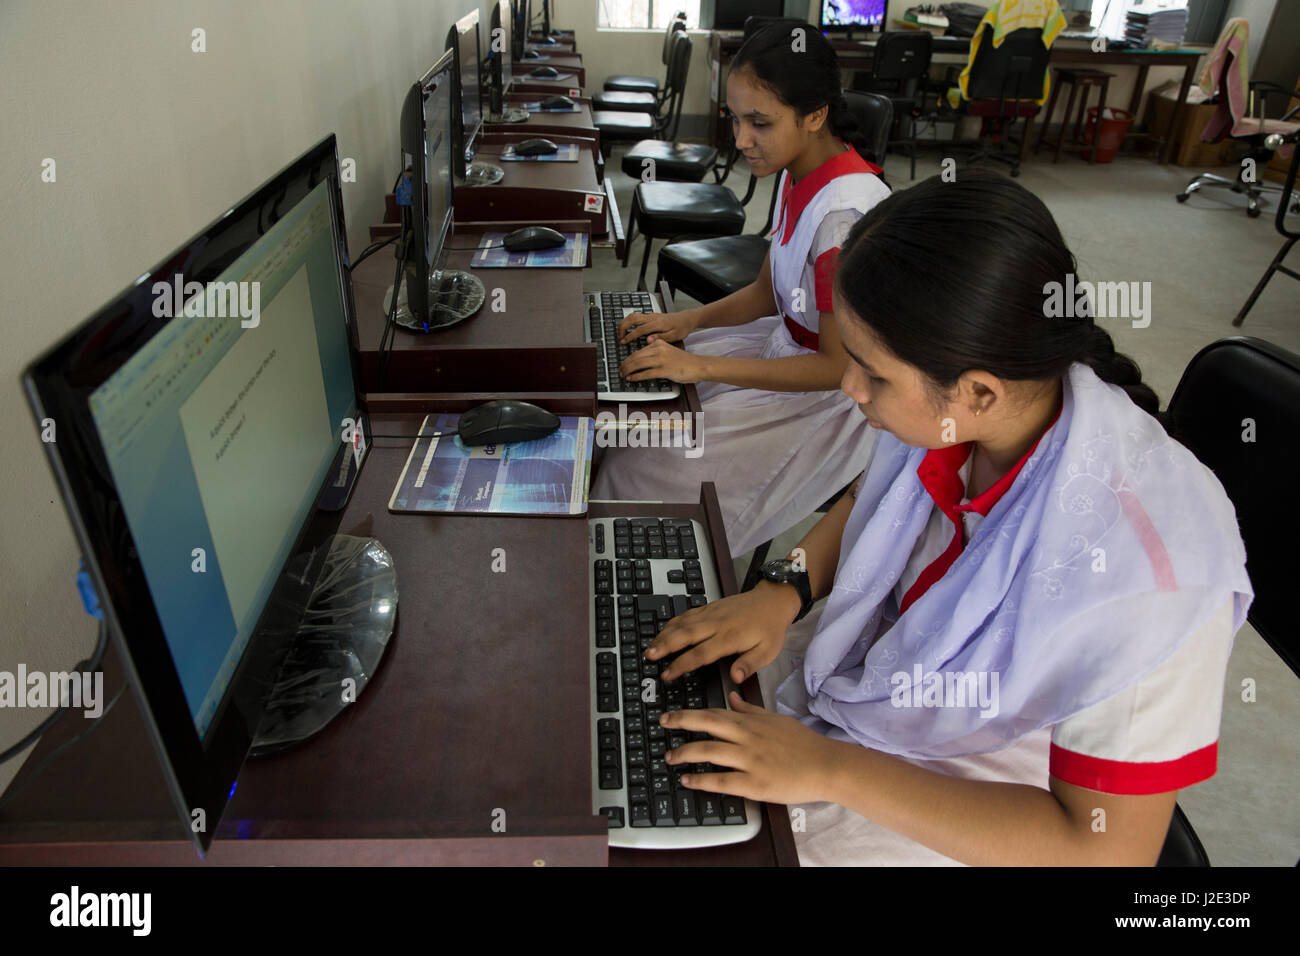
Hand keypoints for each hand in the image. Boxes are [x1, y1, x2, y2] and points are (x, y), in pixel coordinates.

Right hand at [618, 307, 699, 343]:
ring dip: (624, 323)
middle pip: (632, 318)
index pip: (639, 329)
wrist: (686, 319)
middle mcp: (653, 317)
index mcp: (658, 323)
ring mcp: (651, 315)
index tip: (624, 342)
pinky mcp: (651, 316)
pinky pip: (637, 316)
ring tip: (621, 333)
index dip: (630, 336)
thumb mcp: (674, 336)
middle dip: (623, 327)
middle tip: (619, 337)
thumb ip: (660, 338)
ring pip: (633, 315)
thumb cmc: (681, 328)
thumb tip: (648, 340)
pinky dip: (629, 322)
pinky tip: (628, 328)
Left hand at [620, 338, 709, 384]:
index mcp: (658, 343)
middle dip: (625, 365)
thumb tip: (647, 342)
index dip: (628, 359)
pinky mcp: (664, 370)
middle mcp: (658, 350)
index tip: (623, 364)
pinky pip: (646, 373)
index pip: (638, 351)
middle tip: (620, 371)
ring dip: (628, 371)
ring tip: (623, 375)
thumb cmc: (684, 360)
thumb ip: (657, 346)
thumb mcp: (669, 348)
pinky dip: (636, 377)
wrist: (697, 365)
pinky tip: (632, 379)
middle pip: (635, 357)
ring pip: (638, 364)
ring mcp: (661, 360)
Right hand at [646, 581, 798, 684]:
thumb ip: (749, 665)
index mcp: (729, 637)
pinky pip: (687, 615)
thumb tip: (735, 678)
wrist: (773, 600)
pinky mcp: (709, 607)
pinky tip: (664, 631)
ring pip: (682, 623)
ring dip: (664, 635)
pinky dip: (672, 623)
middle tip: (649, 657)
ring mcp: (711, 613)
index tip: (668, 674)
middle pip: (685, 635)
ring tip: (650, 647)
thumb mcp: (768, 651)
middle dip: (664, 646)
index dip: (682, 665)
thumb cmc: (770, 629)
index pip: (700, 654)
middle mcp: (716, 624)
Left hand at [662, 691, 845, 805]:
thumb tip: (732, 697)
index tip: (670, 716)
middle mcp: (747, 738)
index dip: (689, 714)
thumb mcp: (775, 719)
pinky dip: (701, 780)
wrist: (825, 765)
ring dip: (685, 753)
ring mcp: (750, 760)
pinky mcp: (755, 784)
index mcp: (751, 723)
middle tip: (663, 724)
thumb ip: (750, 710)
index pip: (714, 713)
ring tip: (670, 757)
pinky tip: (688, 780)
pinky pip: (721, 781)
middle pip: (707, 726)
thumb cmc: (802, 744)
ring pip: (709, 752)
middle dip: (681, 723)